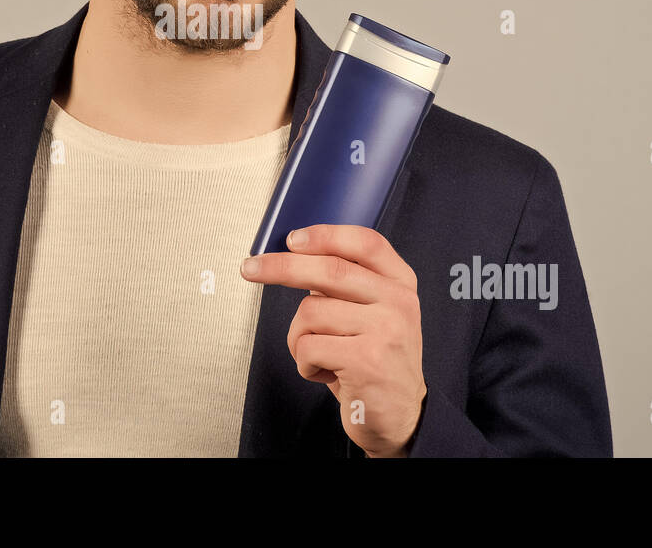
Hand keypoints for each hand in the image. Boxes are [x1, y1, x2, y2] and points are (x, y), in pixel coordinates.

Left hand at [241, 224, 427, 456]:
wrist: (400, 417)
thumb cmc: (377, 361)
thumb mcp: (376, 314)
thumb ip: (349, 284)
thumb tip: (298, 257)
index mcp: (400, 284)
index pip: (365, 243)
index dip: (325, 235)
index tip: (292, 239)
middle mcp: (398, 303)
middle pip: (329, 269)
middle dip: (281, 267)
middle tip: (251, 269)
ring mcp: (385, 330)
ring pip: (310, 312)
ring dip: (299, 337)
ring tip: (321, 355)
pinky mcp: (366, 360)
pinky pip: (308, 346)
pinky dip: (304, 363)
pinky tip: (326, 372)